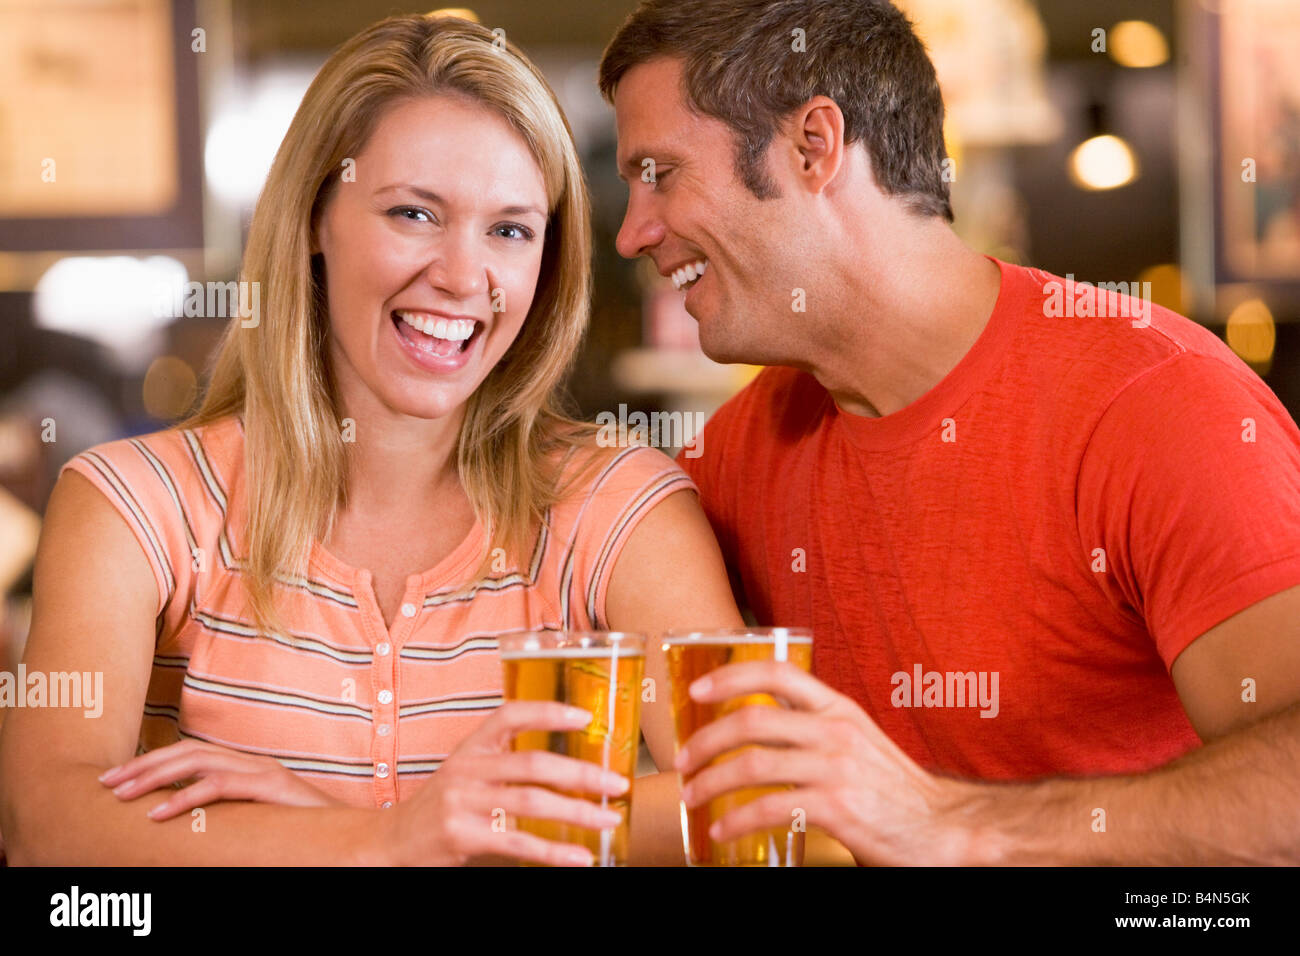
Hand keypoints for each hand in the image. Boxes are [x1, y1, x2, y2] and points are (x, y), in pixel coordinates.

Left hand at [99, 739, 344, 819]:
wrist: (349, 831)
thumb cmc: (300, 829)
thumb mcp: (256, 818)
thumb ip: (227, 811)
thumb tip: (184, 817)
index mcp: (245, 767)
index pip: (190, 753)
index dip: (151, 761)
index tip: (117, 778)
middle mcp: (251, 762)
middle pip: (187, 751)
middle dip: (143, 765)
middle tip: (107, 783)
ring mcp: (262, 771)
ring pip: (198, 762)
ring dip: (155, 777)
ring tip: (123, 795)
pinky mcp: (270, 786)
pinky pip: (219, 787)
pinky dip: (184, 798)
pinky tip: (159, 813)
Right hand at [377, 701, 630, 865]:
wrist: (391, 842)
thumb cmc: (443, 806)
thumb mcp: (467, 773)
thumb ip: (506, 764)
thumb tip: (571, 769)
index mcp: (471, 747)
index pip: (510, 714)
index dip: (548, 711)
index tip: (586, 716)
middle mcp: (466, 769)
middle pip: (533, 763)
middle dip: (581, 774)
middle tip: (617, 783)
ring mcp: (462, 802)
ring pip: (531, 802)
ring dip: (577, 812)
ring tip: (608, 820)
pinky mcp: (462, 835)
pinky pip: (517, 841)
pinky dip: (553, 851)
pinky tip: (579, 856)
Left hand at [674, 662, 981, 864]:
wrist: (946, 830)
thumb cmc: (896, 791)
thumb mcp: (858, 742)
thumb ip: (816, 731)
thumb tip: (762, 731)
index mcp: (839, 709)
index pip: (776, 673)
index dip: (730, 677)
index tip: (696, 690)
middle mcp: (835, 731)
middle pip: (751, 720)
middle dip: (705, 740)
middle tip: (682, 759)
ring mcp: (835, 768)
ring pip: (751, 764)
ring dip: (711, 782)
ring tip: (693, 796)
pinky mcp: (835, 807)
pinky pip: (768, 808)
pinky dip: (735, 820)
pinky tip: (722, 830)